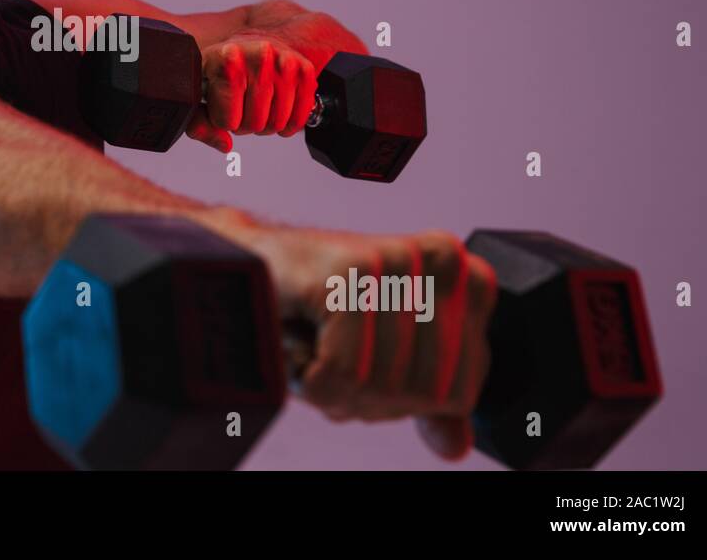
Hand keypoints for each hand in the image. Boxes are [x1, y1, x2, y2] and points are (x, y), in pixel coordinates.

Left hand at [186, 30, 319, 152]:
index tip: (222, 104)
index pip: (227, 121)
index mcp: (228, 58)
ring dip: (265, 124)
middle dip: (244, 124)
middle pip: (254, 124)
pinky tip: (275, 108)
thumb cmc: (222, 68)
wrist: (250, 43)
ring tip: (256, 104)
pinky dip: (287, 124)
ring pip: (276, 124)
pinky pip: (298, 119)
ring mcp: (286, 63)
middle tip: (240, 106)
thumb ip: (198, 123)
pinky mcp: (305, 71)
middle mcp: (260, 56)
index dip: (222, 121)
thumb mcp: (198, 90)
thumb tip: (224, 144)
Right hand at [195, 208, 497, 460]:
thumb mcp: (382, 353)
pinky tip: (296, 339)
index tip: (364, 359)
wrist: (244, 261)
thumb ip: (428, 394)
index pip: (460, 393)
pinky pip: (343, 375)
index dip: (403, 400)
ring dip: (331, 387)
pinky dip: (308, 380)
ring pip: (381, 388)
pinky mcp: (344, 274)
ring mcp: (393, 261)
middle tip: (329, 352)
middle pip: (423, 394)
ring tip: (311, 339)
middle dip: (365, 396)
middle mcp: (439, 260)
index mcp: (462, 276)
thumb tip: (454, 446)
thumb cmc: (313, 305)